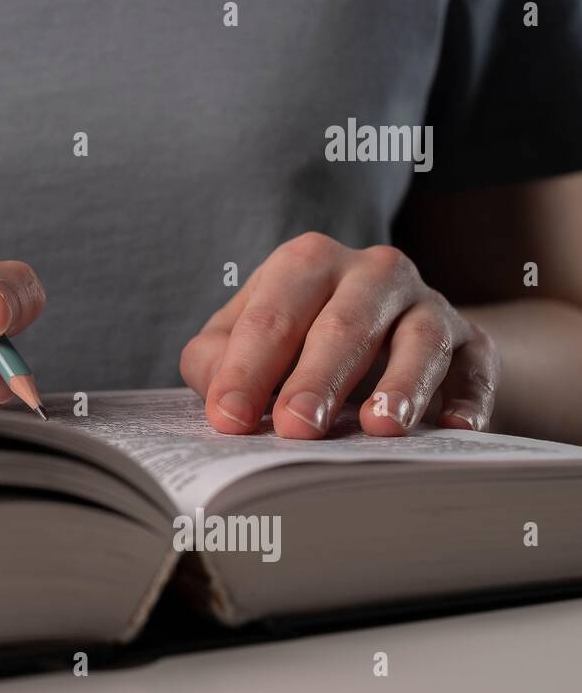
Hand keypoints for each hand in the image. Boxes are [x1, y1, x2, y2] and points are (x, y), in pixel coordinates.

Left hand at [180, 233, 499, 437]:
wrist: (381, 334)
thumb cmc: (294, 341)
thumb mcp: (244, 340)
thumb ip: (215, 361)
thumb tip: (219, 400)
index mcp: (307, 262)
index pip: (272, 316)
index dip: (247, 368)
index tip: (230, 419)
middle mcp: (371, 272)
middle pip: (344, 325)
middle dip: (318, 379)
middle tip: (296, 428)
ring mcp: (427, 303)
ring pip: (418, 340)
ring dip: (400, 386)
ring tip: (379, 429)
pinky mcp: (471, 340)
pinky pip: (476, 366)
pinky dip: (469, 397)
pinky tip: (452, 429)